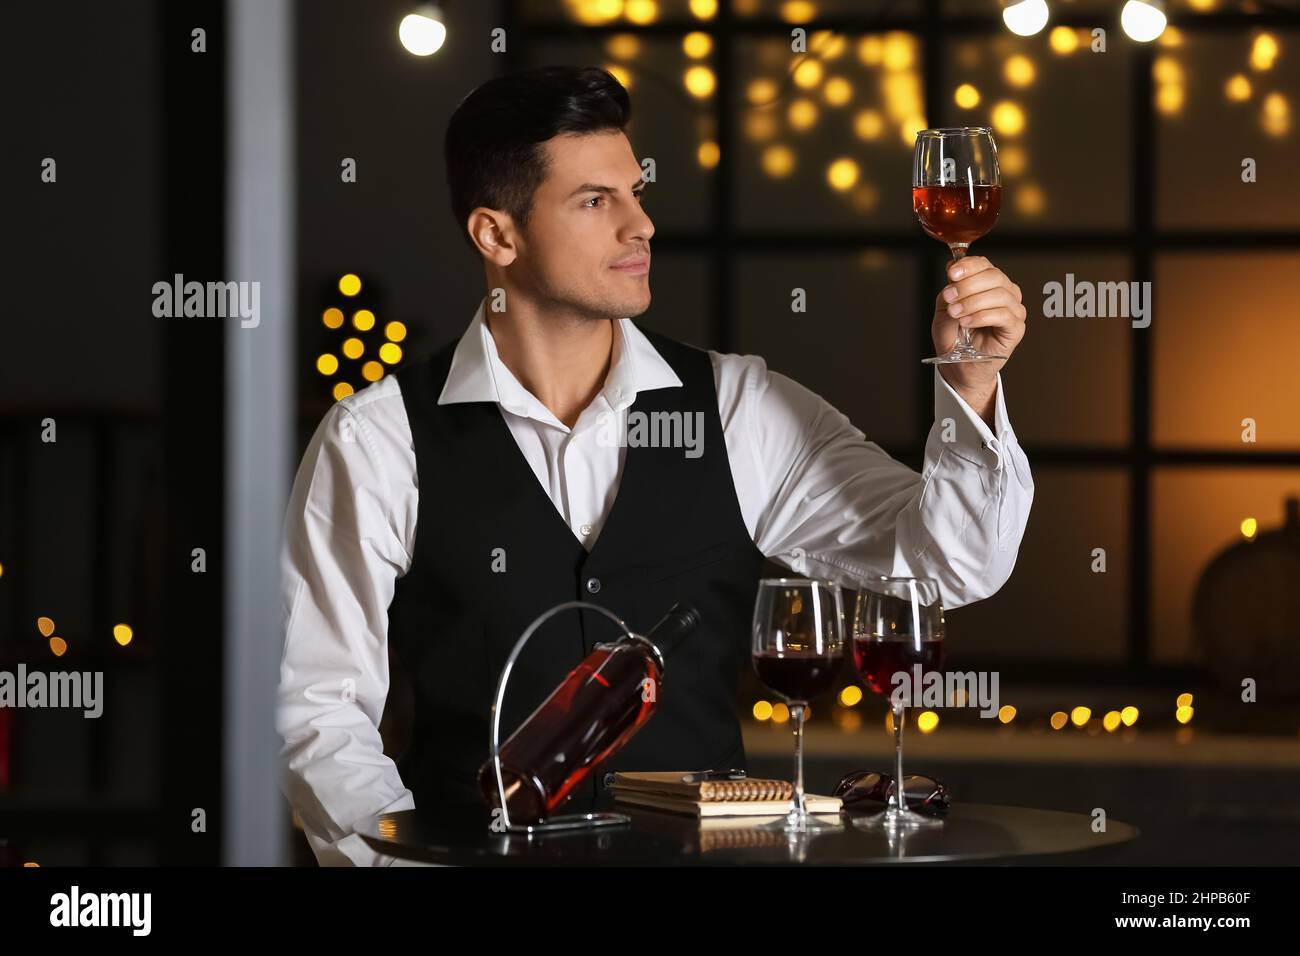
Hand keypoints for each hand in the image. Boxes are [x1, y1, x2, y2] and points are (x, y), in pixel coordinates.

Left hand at [931, 256, 1027, 395]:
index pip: (984, 265)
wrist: (958, 367)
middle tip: (950, 297)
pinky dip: (982, 316)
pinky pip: (1004, 315)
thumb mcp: (944, 311)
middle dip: (968, 285)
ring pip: (1000, 294)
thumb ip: (948, 291)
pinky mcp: (1016, 328)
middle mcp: (1004, 293)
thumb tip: (952, 269)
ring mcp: (1013, 310)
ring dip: (973, 302)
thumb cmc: (954, 339)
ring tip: (956, 313)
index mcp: (987, 284)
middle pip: (994, 276)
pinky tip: (967, 322)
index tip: (951, 273)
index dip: (969, 265)